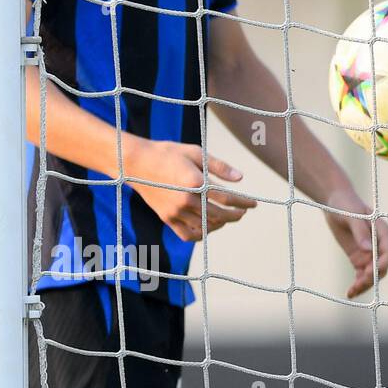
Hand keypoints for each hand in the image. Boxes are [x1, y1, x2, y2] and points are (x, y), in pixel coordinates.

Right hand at [126, 139, 256, 241]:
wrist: (134, 163)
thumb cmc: (166, 153)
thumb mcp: (194, 152)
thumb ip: (218, 166)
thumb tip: (240, 178)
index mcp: (194, 182)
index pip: (227, 198)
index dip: (244, 202)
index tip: (253, 204)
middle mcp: (186, 199)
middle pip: (220, 215)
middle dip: (236, 215)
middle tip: (242, 212)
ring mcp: (175, 211)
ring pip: (206, 226)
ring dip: (221, 223)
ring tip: (226, 217)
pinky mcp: (166, 218)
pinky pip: (188, 235)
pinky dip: (201, 234)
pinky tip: (207, 226)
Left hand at [323, 191, 387, 298]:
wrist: (335, 203)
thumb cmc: (345, 205)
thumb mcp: (350, 215)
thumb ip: (360, 231)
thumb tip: (368, 249)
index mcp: (383, 233)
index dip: (382, 264)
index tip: (369, 271)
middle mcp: (379, 245)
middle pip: (382, 267)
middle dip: (372, 277)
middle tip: (358, 284)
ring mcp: (370, 253)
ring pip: (373, 274)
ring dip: (365, 284)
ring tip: (352, 292)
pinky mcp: (359, 258)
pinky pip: (361, 274)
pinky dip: (357, 284)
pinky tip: (349, 293)